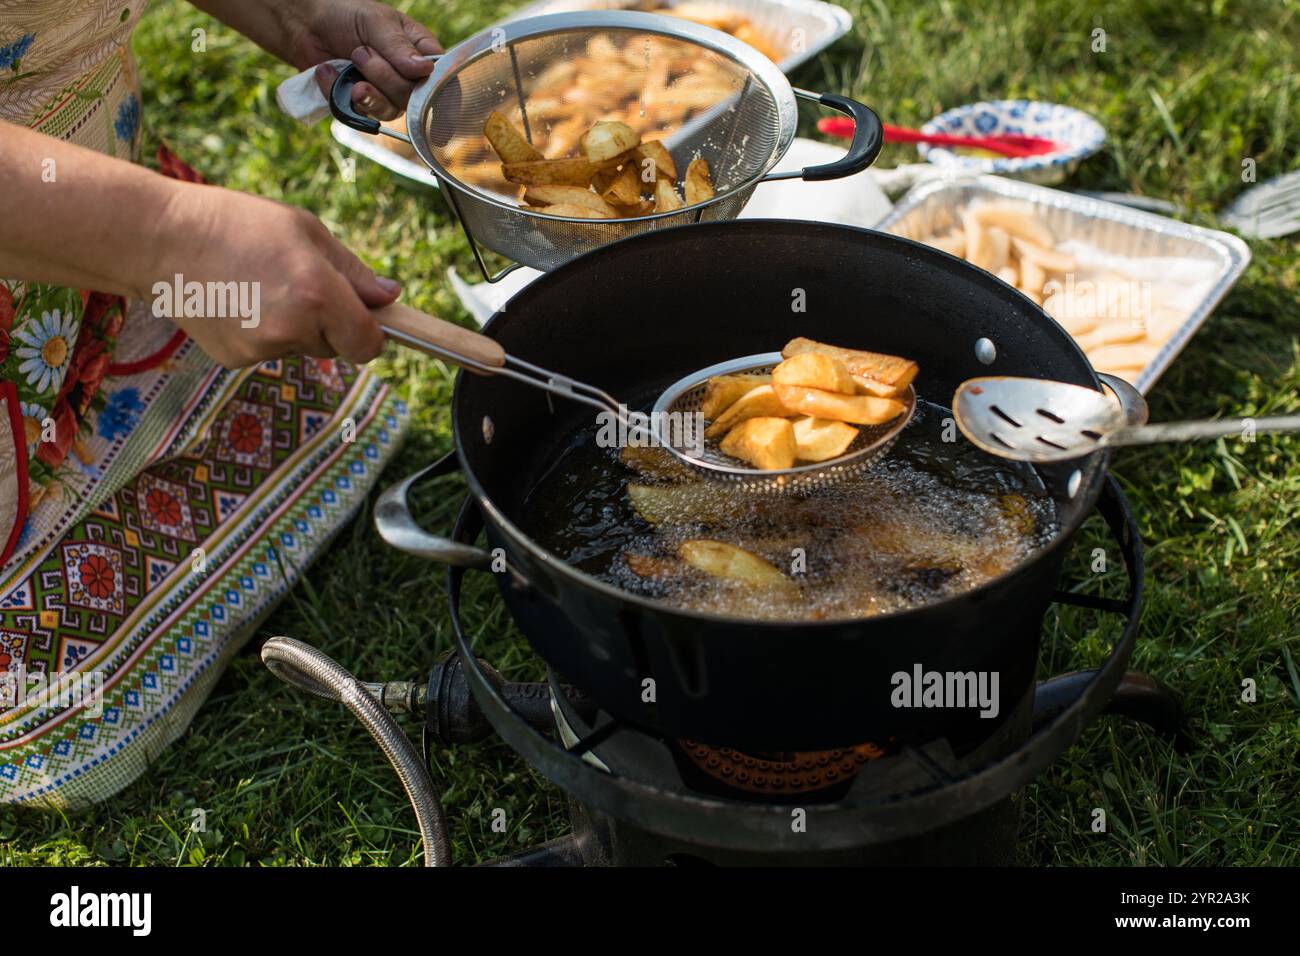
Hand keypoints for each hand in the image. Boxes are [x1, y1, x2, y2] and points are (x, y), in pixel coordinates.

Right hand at [151, 181, 397, 367]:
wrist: (159, 240)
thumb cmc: (236, 223)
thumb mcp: (305, 231)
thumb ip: (352, 271)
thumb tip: (390, 297)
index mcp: (318, 295)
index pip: (369, 345)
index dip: (372, 333)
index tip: (365, 319)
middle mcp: (293, 329)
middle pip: (336, 346)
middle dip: (330, 323)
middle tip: (296, 283)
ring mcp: (261, 349)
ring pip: (301, 347)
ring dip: (294, 325)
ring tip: (257, 283)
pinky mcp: (235, 359)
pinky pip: (268, 350)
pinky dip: (262, 330)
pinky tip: (236, 299)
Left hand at [293, 0, 442, 119]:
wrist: (306, 24)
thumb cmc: (347, 15)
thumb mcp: (375, 22)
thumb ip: (399, 47)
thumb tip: (425, 70)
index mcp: (420, 52)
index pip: (440, 79)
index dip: (430, 85)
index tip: (413, 77)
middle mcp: (408, 78)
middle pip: (412, 98)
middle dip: (383, 76)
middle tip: (360, 52)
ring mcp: (385, 95)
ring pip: (388, 111)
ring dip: (365, 89)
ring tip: (348, 63)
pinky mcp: (361, 106)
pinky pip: (358, 114)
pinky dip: (338, 93)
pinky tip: (328, 72)